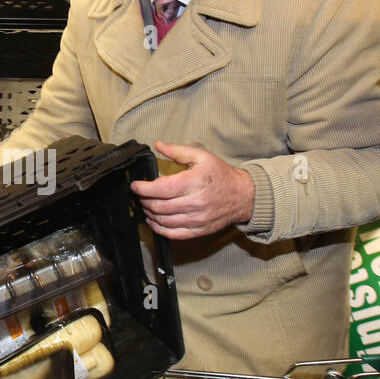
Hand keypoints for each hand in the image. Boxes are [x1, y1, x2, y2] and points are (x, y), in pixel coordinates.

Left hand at [130, 140, 254, 239]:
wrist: (243, 196)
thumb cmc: (221, 175)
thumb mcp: (201, 157)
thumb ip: (178, 151)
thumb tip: (158, 144)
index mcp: (194, 182)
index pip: (161, 188)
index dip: (143, 188)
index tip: (136, 185)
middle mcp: (195, 203)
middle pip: (159, 206)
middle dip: (144, 200)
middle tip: (141, 195)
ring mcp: (197, 219)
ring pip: (163, 221)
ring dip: (150, 214)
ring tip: (147, 205)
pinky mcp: (199, 230)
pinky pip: (173, 234)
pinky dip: (159, 229)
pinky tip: (154, 221)